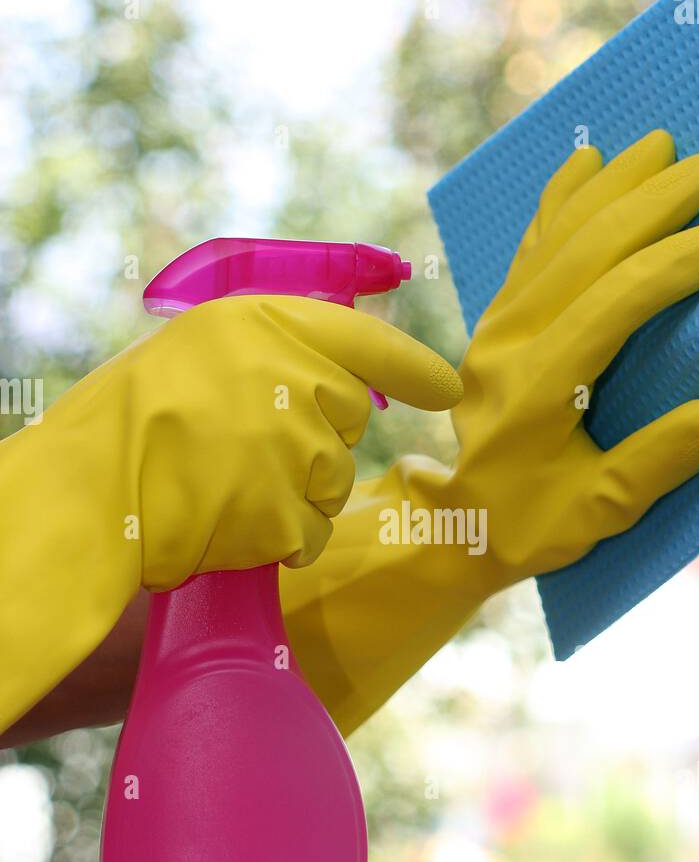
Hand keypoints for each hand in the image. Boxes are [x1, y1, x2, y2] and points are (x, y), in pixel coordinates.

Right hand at [0, 293, 461, 731]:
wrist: (90, 489)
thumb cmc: (131, 419)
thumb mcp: (200, 350)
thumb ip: (273, 351)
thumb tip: (341, 373)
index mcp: (267, 324)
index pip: (366, 340)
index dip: (414, 365)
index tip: (446, 387)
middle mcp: (293, 379)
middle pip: (350, 418)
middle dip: (318, 437)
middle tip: (248, 446)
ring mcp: (295, 450)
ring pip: (334, 479)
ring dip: (298, 491)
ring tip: (228, 486)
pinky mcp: (288, 513)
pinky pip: (312, 531)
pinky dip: (283, 537)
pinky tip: (232, 523)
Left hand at [447, 129, 698, 585]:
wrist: (458, 525)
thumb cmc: (525, 522)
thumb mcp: (594, 513)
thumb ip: (651, 466)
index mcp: (537, 387)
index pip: (614, 304)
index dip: (673, 265)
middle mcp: (510, 344)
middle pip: (585, 253)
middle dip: (648, 204)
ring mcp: (497, 327)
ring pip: (556, 239)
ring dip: (609, 187)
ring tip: (656, 146)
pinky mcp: (496, 322)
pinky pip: (530, 248)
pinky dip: (559, 202)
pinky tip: (583, 166)